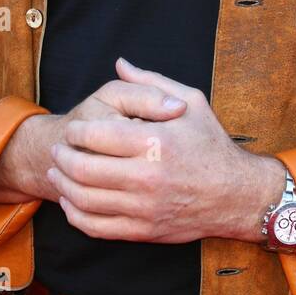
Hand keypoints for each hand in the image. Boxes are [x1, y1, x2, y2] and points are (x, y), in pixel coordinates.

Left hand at [46, 56, 285, 242]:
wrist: (237, 195)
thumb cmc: (212, 145)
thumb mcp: (192, 103)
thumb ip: (152, 82)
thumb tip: (120, 64)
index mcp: (156, 142)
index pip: (96, 136)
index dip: (75, 132)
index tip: (73, 129)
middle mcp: (148, 177)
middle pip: (83, 169)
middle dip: (62, 157)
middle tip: (58, 150)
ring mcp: (144, 208)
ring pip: (84, 199)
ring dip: (63, 184)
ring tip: (58, 171)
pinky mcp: (143, 231)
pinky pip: (96, 227)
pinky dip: (75, 213)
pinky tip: (71, 200)